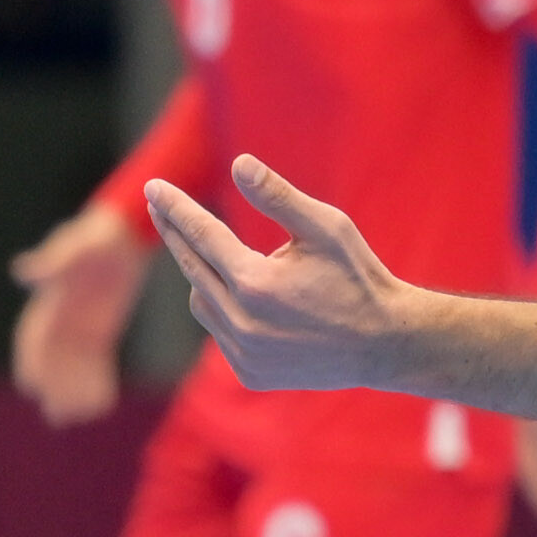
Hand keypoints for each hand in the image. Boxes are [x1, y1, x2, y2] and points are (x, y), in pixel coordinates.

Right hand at [7, 202, 148, 424]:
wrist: (125, 234)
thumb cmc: (97, 236)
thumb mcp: (77, 245)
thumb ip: (54, 262)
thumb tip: (22, 271)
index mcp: (49, 301)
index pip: (33, 336)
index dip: (32, 360)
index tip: (32, 385)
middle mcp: (60, 320)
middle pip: (53, 361)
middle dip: (54, 387)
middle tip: (58, 416)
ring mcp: (80, 328)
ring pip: (73, 368)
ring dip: (74, 392)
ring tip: (78, 416)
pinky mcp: (100, 332)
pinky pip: (96, 363)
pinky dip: (97, 382)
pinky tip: (103, 404)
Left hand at [151, 160, 431, 390]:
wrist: (383, 344)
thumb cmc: (358, 277)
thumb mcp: (326, 228)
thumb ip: (278, 196)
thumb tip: (238, 163)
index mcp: (256, 282)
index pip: (202, 235)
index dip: (176, 208)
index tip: (153, 188)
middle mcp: (242, 322)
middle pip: (192, 268)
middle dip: (175, 233)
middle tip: (160, 206)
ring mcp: (244, 353)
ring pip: (202, 303)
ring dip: (206, 276)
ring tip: (224, 256)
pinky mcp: (249, 373)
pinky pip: (219, 332)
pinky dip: (225, 310)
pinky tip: (250, 299)